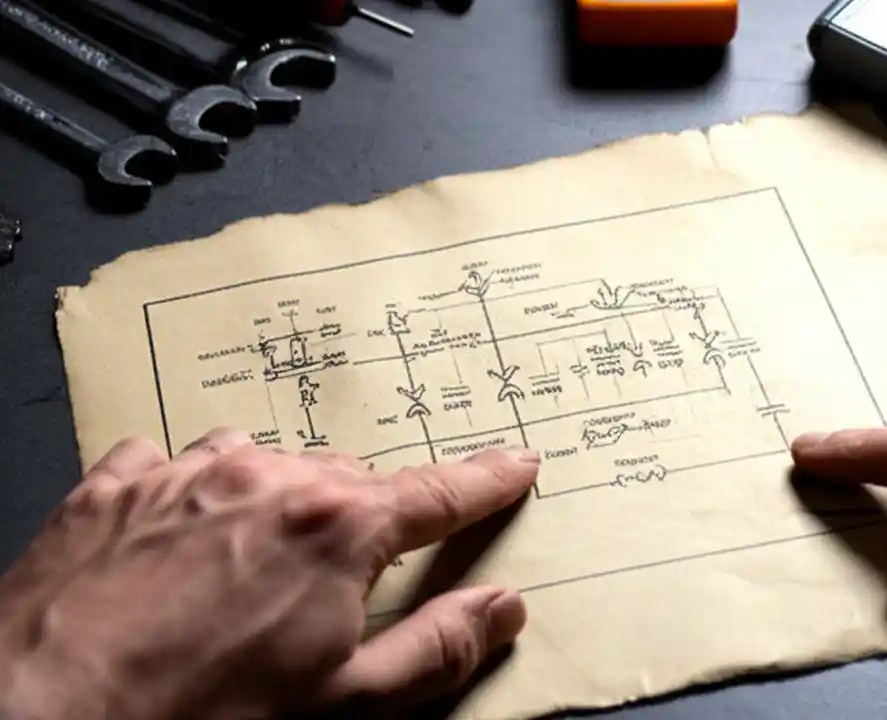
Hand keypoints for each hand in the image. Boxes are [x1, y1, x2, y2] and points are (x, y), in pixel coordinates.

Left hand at [0, 430, 538, 719]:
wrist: (40, 716)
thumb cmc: (201, 719)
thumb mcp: (346, 707)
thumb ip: (438, 648)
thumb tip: (504, 606)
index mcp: (338, 528)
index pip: (439, 491)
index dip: (485, 479)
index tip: (516, 464)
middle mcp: (268, 479)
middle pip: (349, 477)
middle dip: (366, 513)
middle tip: (351, 571)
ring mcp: (185, 472)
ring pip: (264, 460)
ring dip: (279, 496)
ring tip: (261, 556)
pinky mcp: (115, 485)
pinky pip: (173, 459)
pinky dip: (193, 486)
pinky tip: (181, 529)